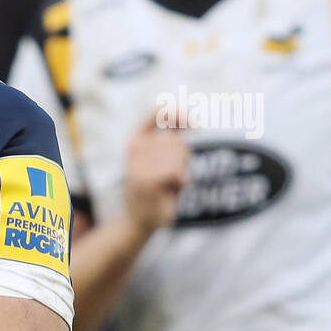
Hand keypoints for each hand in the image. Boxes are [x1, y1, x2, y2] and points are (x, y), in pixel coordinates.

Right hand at [123, 111, 188, 235]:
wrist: (140, 218)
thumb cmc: (156, 186)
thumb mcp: (162, 157)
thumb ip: (173, 136)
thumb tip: (193, 118)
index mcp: (137, 139)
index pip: (159, 113)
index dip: (179, 114)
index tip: (195, 123)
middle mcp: (134, 148)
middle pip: (176, 141)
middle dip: (182, 158)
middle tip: (170, 175)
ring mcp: (138, 163)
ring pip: (178, 155)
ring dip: (180, 171)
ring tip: (168, 183)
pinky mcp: (145, 179)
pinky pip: (175, 172)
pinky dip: (179, 182)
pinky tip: (169, 189)